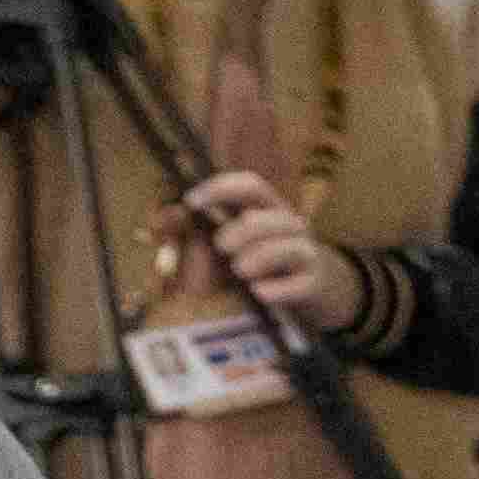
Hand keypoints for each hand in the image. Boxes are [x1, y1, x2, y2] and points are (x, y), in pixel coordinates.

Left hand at [173, 171, 355, 334]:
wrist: (316, 289)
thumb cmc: (263, 262)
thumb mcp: (232, 242)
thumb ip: (194, 230)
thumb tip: (162, 217)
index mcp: (268, 209)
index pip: (250, 185)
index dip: (221, 188)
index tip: (192, 202)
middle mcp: (290, 226)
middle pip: (267, 217)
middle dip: (240, 231)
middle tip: (222, 247)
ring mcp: (305, 253)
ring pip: (287, 247)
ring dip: (258, 258)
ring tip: (241, 271)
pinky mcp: (314, 283)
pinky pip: (298, 284)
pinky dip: (276, 289)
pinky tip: (259, 293)